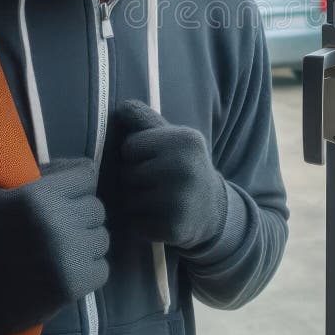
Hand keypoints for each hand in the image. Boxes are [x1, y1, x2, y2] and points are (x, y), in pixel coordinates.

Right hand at [0, 159, 109, 334]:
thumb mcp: (2, 193)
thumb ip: (39, 176)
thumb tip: (76, 165)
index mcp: (41, 195)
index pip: (87, 177)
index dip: (78, 188)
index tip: (67, 199)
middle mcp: (59, 221)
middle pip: (96, 209)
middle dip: (81, 218)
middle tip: (62, 230)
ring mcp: (69, 254)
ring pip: (101, 238)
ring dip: (86, 245)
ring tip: (64, 252)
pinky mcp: (75, 283)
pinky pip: (101, 269)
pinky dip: (88, 271)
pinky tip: (67, 272)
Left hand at [114, 100, 226, 249]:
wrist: (213, 209)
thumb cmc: (183, 166)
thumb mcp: (172, 137)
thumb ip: (144, 121)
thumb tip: (121, 106)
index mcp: (184, 140)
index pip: (130, 146)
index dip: (136, 154)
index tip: (155, 159)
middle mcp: (183, 167)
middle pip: (127, 173)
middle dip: (135, 179)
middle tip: (158, 182)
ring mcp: (179, 199)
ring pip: (128, 200)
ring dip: (137, 202)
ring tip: (159, 199)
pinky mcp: (173, 227)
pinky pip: (135, 224)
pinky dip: (142, 224)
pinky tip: (161, 217)